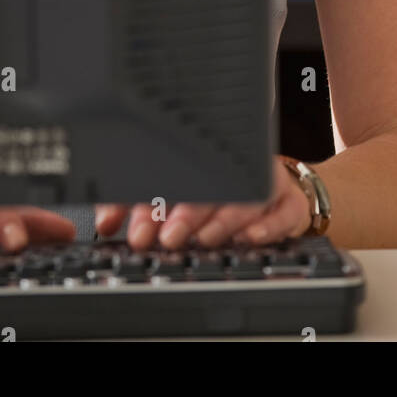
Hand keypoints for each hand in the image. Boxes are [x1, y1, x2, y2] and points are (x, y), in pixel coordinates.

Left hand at [94, 156, 313, 249]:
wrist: (268, 180)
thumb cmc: (210, 186)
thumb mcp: (166, 191)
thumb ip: (133, 205)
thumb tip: (106, 224)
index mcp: (202, 157)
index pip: (175, 170)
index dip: (154, 203)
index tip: (139, 230)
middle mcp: (233, 165)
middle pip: (214, 181)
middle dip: (187, 212)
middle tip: (168, 237)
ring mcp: (263, 180)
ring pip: (250, 193)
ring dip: (224, 218)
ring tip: (204, 239)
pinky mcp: (289, 199)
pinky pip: (286, 209)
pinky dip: (269, 225)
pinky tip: (249, 237)